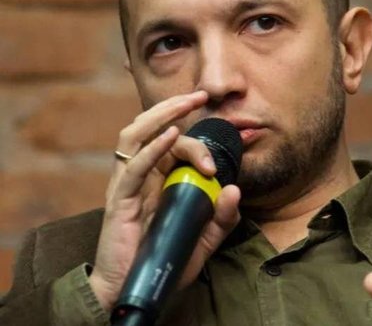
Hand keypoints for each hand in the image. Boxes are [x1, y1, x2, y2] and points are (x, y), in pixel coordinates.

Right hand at [89, 91, 240, 310]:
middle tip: (201, 94)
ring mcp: (128, 186)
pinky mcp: (120, 201)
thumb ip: (222, 218)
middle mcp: (140, 176)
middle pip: (152, 129)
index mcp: (158, 179)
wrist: (135, 291)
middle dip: (175, 108)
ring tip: (184, 103)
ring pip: (134, 136)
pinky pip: (133, 168)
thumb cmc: (167, 260)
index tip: (224, 152)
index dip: (199, 141)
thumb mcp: (204, 239)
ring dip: (160, 116)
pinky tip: (171, 135)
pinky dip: (152, 148)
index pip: (173, 145)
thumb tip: (235, 189)